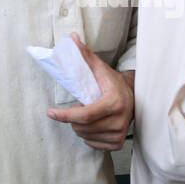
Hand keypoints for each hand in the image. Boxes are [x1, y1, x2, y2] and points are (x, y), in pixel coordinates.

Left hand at [46, 33, 133, 150]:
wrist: (134, 96)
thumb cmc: (112, 82)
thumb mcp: (99, 68)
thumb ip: (84, 56)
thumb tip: (71, 38)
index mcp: (114, 103)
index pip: (84, 115)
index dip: (65, 116)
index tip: (50, 113)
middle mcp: (119, 120)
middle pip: (82, 127)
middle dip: (72, 119)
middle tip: (78, 107)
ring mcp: (119, 133)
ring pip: (85, 137)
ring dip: (79, 127)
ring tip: (87, 114)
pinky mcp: (117, 143)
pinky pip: (92, 144)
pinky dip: (87, 136)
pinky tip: (94, 124)